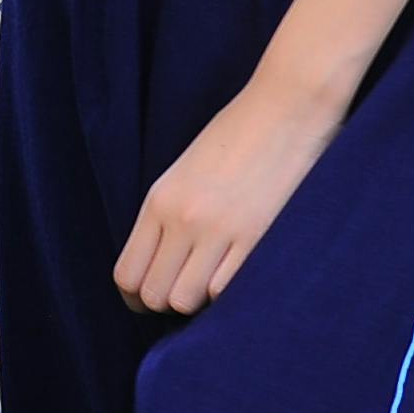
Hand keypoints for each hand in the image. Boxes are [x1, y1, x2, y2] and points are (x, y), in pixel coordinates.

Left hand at [112, 78, 341, 316]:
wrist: (286, 109)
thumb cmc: (237, 136)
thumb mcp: (185, 172)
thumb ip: (169, 216)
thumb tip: (163, 266)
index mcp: (159, 200)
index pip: (127, 274)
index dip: (136, 297)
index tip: (153, 299)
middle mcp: (182, 218)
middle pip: (153, 295)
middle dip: (166, 304)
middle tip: (188, 290)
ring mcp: (219, 230)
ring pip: (185, 300)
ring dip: (198, 302)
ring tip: (214, 282)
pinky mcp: (256, 238)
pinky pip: (225, 292)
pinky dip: (229, 296)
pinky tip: (240, 277)